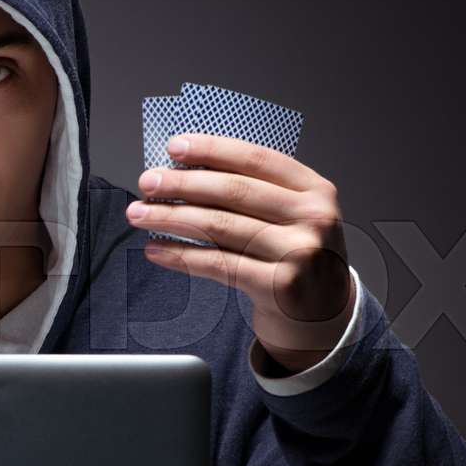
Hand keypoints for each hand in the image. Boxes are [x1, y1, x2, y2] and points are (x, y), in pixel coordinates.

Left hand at [126, 132, 353, 374]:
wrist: (325, 318)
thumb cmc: (299, 259)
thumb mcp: (294, 217)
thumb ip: (257, 193)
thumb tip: (186, 172)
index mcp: (315, 190)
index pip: (256, 159)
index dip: (212, 150)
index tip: (174, 147)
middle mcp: (312, 218)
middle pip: (233, 191)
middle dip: (182, 184)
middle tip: (147, 182)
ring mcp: (298, 253)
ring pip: (219, 226)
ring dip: (171, 218)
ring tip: (140, 214)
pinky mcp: (278, 286)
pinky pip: (217, 264)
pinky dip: (181, 256)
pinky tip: (156, 250)